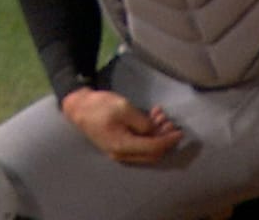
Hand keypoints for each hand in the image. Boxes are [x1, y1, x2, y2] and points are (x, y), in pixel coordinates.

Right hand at [60, 88, 182, 163]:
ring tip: (160, 115)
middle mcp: (122, 153)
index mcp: (123, 145)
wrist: (79, 107)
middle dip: (164, 138)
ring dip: (156, 132)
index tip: (180, 132)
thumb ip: (142, 122)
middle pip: (152, 152)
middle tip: (170, 122)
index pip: (153, 148)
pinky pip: (138, 143)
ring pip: (146, 148)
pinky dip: (147, 132)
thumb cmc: (100, 106)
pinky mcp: (118, 144)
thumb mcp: (124, 108)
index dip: (168, 140)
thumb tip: (154, 130)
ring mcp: (119, 150)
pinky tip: (151, 116)